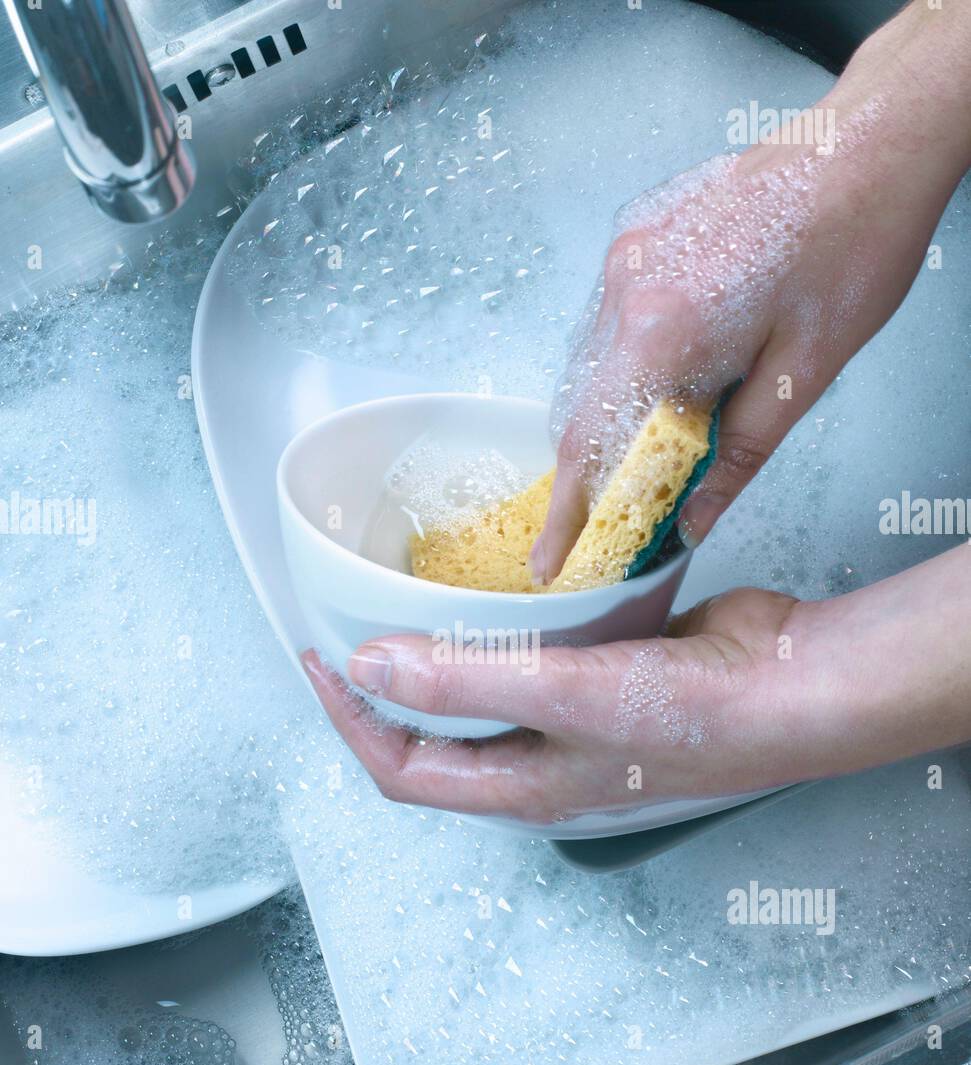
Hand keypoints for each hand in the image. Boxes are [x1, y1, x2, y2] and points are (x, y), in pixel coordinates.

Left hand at [302, 589, 805, 824]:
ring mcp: (572, 719)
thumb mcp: (564, 697)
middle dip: (383, 687)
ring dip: (441, 654)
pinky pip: (530, 655)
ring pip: (481, 692)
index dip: (350, 721)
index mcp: (520, 787)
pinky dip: (501, 628)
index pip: (403, 768)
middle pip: (434, 734)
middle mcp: (539, 761)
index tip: (318, 659)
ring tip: (404, 600)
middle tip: (349, 625)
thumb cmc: (695, 716)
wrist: (790, 684)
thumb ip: (463, 681)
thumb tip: (368, 669)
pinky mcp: (602, 675)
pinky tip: (491, 588)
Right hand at [530, 0, 970, 581]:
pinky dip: (632, 366)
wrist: (870, 145)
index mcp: (663, 331)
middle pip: (584, 408)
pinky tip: (681, 373)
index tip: (550, 559)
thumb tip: (694, 519)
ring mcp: (628, 258)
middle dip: (598, 468)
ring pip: (597, 366)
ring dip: (619, 414)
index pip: (588, 445)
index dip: (565, 514)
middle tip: (630, 510)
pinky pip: (613, 323)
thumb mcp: (803, 374)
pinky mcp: (640, 238)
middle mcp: (628, 290)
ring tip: (673, 439)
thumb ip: (739, 456)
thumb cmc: (853, 247)